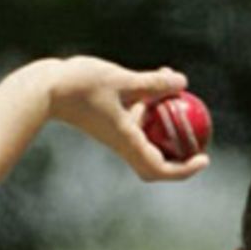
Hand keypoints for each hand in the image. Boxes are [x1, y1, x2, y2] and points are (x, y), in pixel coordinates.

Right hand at [47, 58, 209, 182]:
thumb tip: (183, 83)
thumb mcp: (122, 80)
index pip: (161, 168)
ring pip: (148, 134)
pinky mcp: (109, 120)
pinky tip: (159, 79)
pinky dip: (150, 105)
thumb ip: (153, 83)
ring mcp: (115, 133)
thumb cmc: (81, 85)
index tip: (204, 159)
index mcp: (127, 142)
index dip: (185, 169)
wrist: (45, 89)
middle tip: (199, 135)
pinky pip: (137, 119)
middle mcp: (123, 143)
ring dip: (165, 117)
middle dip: (180, 151)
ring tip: (176, 87)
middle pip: (158, 159)